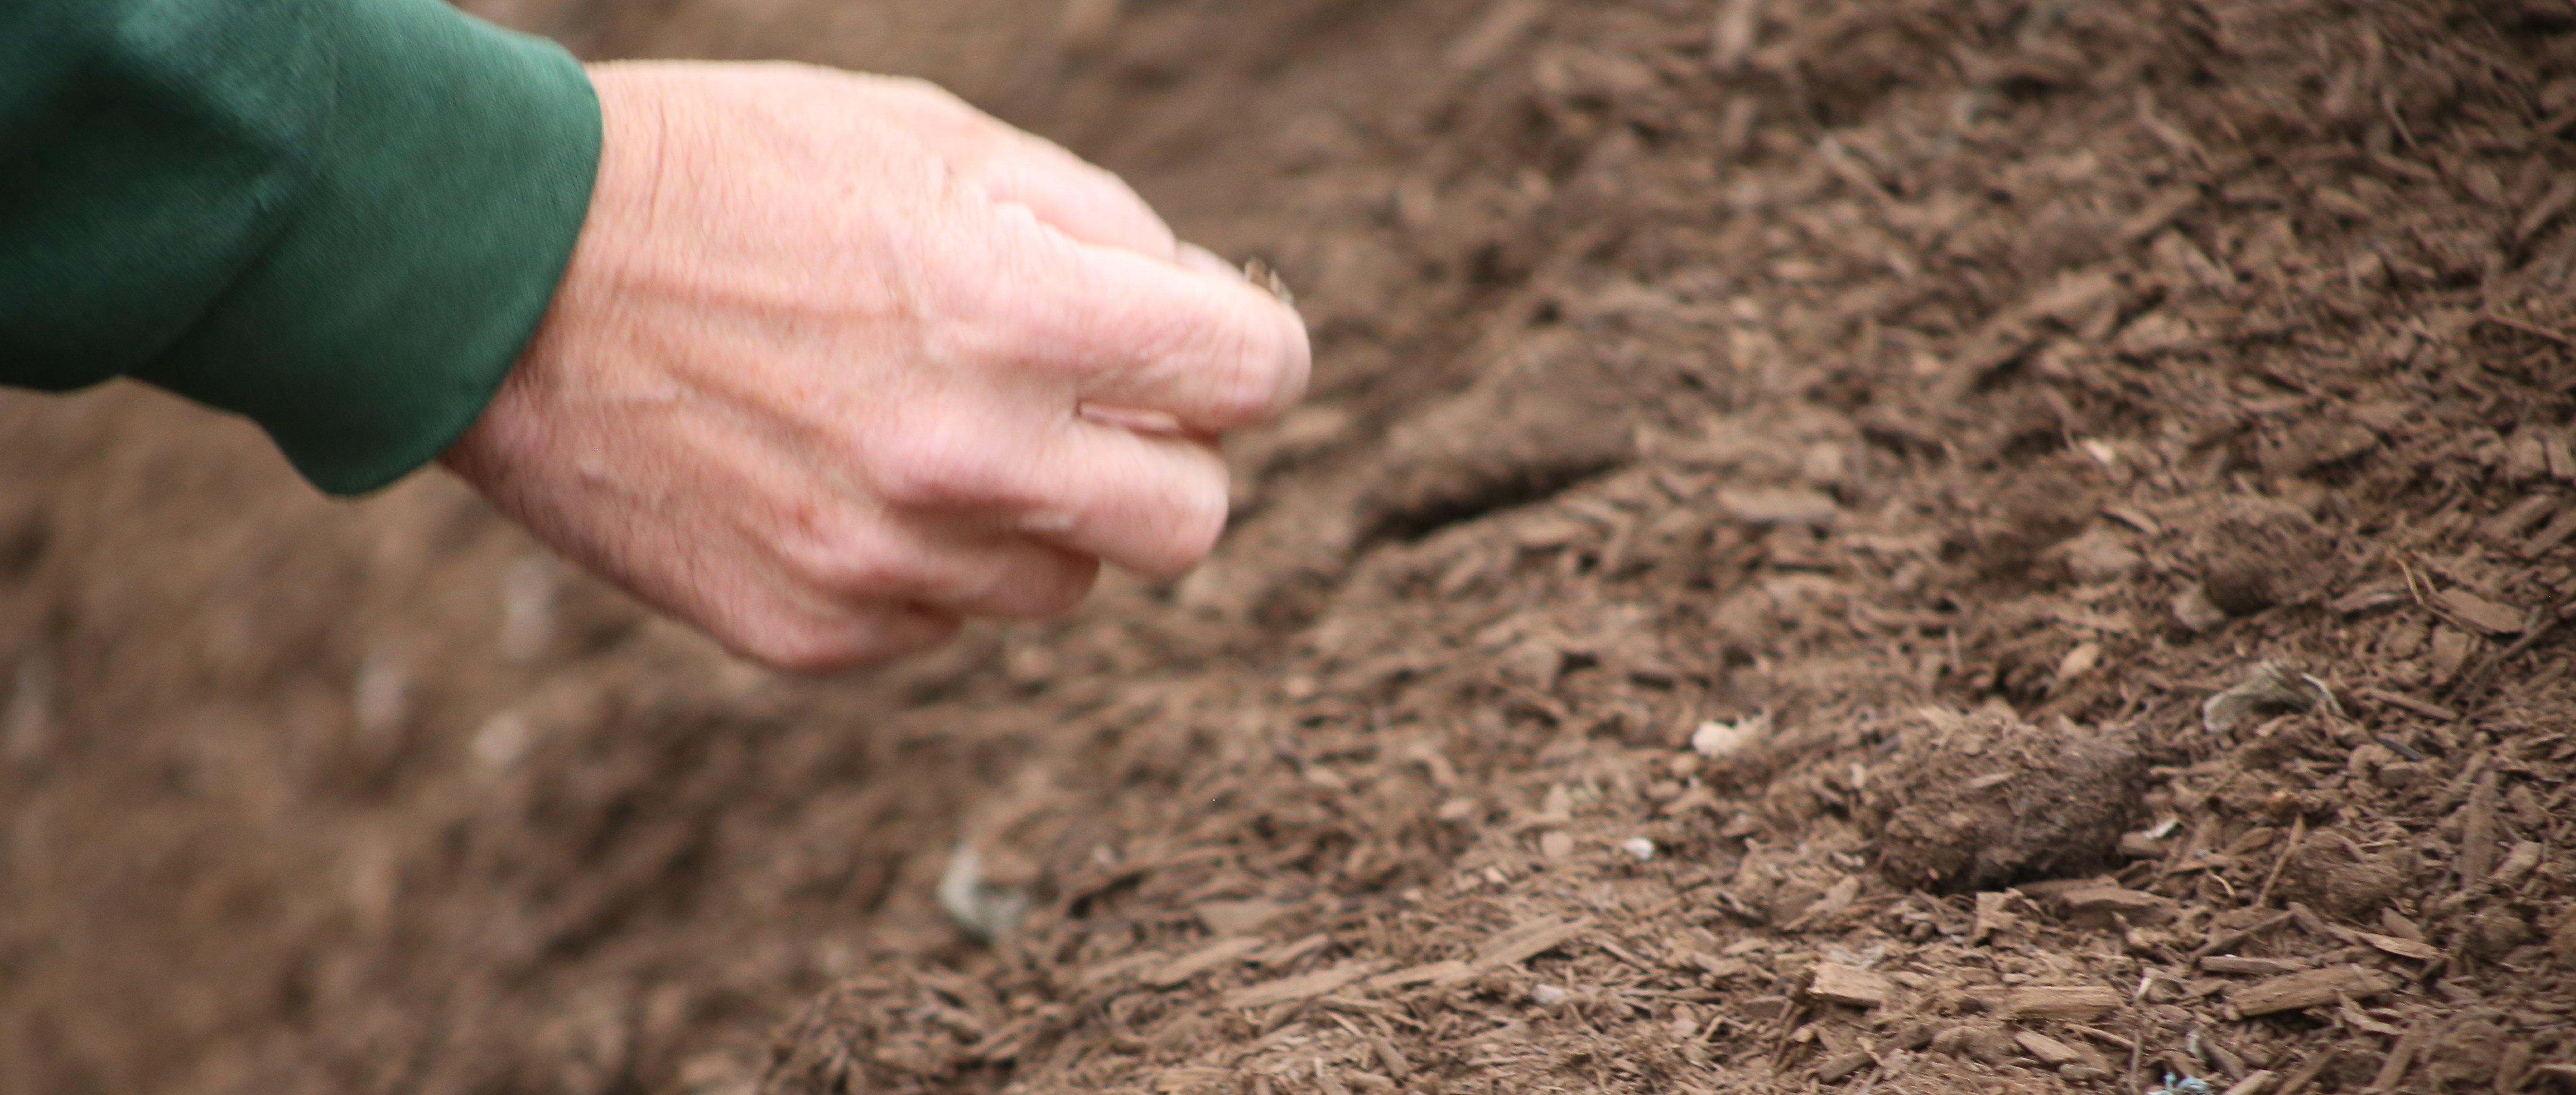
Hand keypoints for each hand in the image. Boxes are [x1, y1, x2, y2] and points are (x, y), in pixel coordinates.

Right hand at [439, 62, 1309, 669]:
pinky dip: (930, 562)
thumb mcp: (935, 137)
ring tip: (937, 426)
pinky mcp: (814, 631)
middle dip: (1170, 459)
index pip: (1253, 377)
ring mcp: (887, 565)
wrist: (499, 269)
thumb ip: (1100, 233)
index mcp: (1020, 316)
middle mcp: (968, 461)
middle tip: (1099, 405)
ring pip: (1064, 585)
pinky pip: (943, 622)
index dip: (1244, 350)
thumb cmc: (731, 173)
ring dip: (1040, 516)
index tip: (1204, 342)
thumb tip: (1197, 314)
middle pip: (1191, 523)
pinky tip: (846, 475)